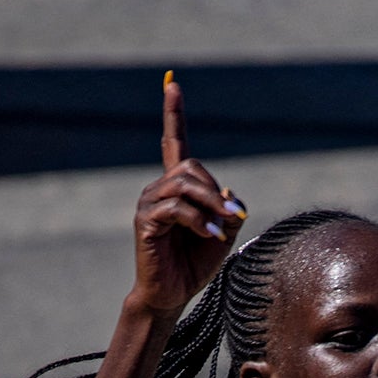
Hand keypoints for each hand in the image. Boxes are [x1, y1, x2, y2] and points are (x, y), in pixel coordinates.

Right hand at [129, 73, 247, 316]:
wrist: (171, 294)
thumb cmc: (194, 264)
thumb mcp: (223, 233)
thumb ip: (228, 209)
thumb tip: (228, 191)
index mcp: (177, 187)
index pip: (173, 141)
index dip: (173, 113)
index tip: (172, 83)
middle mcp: (159, 188)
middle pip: (190, 166)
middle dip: (215, 189)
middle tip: (232, 214)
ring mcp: (149, 203)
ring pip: (184, 184)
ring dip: (210, 204)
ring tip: (219, 229)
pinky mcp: (145, 221)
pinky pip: (176, 208)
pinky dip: (198, 220)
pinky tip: (209, 235)